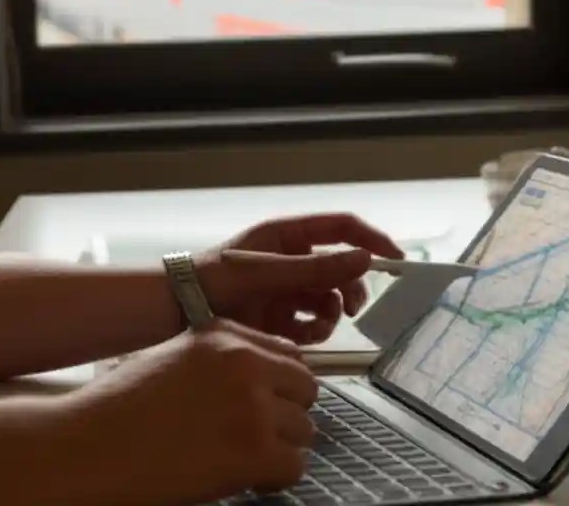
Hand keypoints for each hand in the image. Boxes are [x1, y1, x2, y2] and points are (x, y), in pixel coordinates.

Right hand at [70, 320, 318, 503]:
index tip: (263, 405)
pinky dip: (274, 479)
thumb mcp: (171, 358)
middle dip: (286, 415)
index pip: (289, 353)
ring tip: (240, 460)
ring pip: (304, 430)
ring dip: (279, 449)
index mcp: (223, 335)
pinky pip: (295, 466)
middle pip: (306, 388)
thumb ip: (220, 358)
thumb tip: (265, 376)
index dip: (279, 385)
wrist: (83, 451)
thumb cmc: (116, 411)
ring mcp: (251, 406)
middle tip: (255, 438)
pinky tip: (244, 480)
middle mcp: (243, 362)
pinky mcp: (253, 450)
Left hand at [194, 213, 404, 343]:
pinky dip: (311, 334)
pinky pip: (310, 326)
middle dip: (350, 289)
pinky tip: (298, 339)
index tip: (396, 260)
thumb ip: (316, 268)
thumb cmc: (213, 279)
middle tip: (352, 309)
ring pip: (328, 301)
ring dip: (330, 316)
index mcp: (288, 235)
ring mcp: (286, 290)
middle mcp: (291, 260)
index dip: (371, 239)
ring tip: (318, 328)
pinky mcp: (278, 319)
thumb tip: (364, 260)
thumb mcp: (267, 271)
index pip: (342, 228)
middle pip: (341, 270)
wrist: (173, 312)